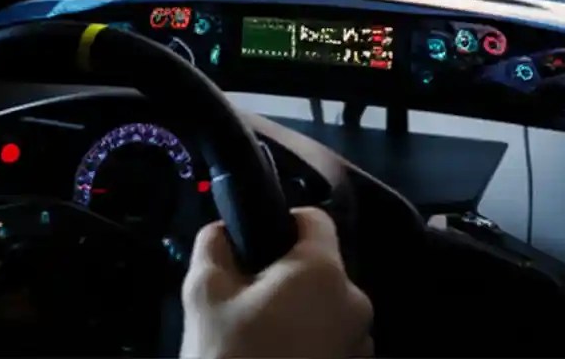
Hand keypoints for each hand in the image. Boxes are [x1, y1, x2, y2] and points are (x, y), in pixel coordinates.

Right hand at [180, 207, 372, 358]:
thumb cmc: (228, 358)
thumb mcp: (204, 294)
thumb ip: (214, 246)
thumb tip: (222, 231)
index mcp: (323, 272)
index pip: (314, 218)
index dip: (282, 222)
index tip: (255, 245)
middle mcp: (355, 303)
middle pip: (319, 268)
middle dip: (284, 278)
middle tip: (245, 301)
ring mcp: (360, 344)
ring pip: (326, 308)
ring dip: (298, 314)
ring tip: (259, 338)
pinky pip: (331, 341)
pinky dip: (307, 343)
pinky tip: (275, 358)